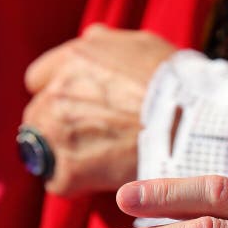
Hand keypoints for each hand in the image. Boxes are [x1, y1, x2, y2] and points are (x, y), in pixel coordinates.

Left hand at [22, 24, 176, 196]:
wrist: (189, 123)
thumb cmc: (174, 85)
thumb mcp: (141, 45)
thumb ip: (108, 46)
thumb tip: (96, 43)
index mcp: (72, 59)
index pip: (39, 79)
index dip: (61, 94)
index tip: (80, 108)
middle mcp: (57, 92)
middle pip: (38, 115)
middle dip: (62, 126)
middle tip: (96, 138)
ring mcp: (58, 130)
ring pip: (43, 149)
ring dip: (67, 155)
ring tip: (100, 162)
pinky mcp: (69, 167)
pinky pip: (58, 182)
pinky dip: (78, 184)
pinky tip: (101, 181)